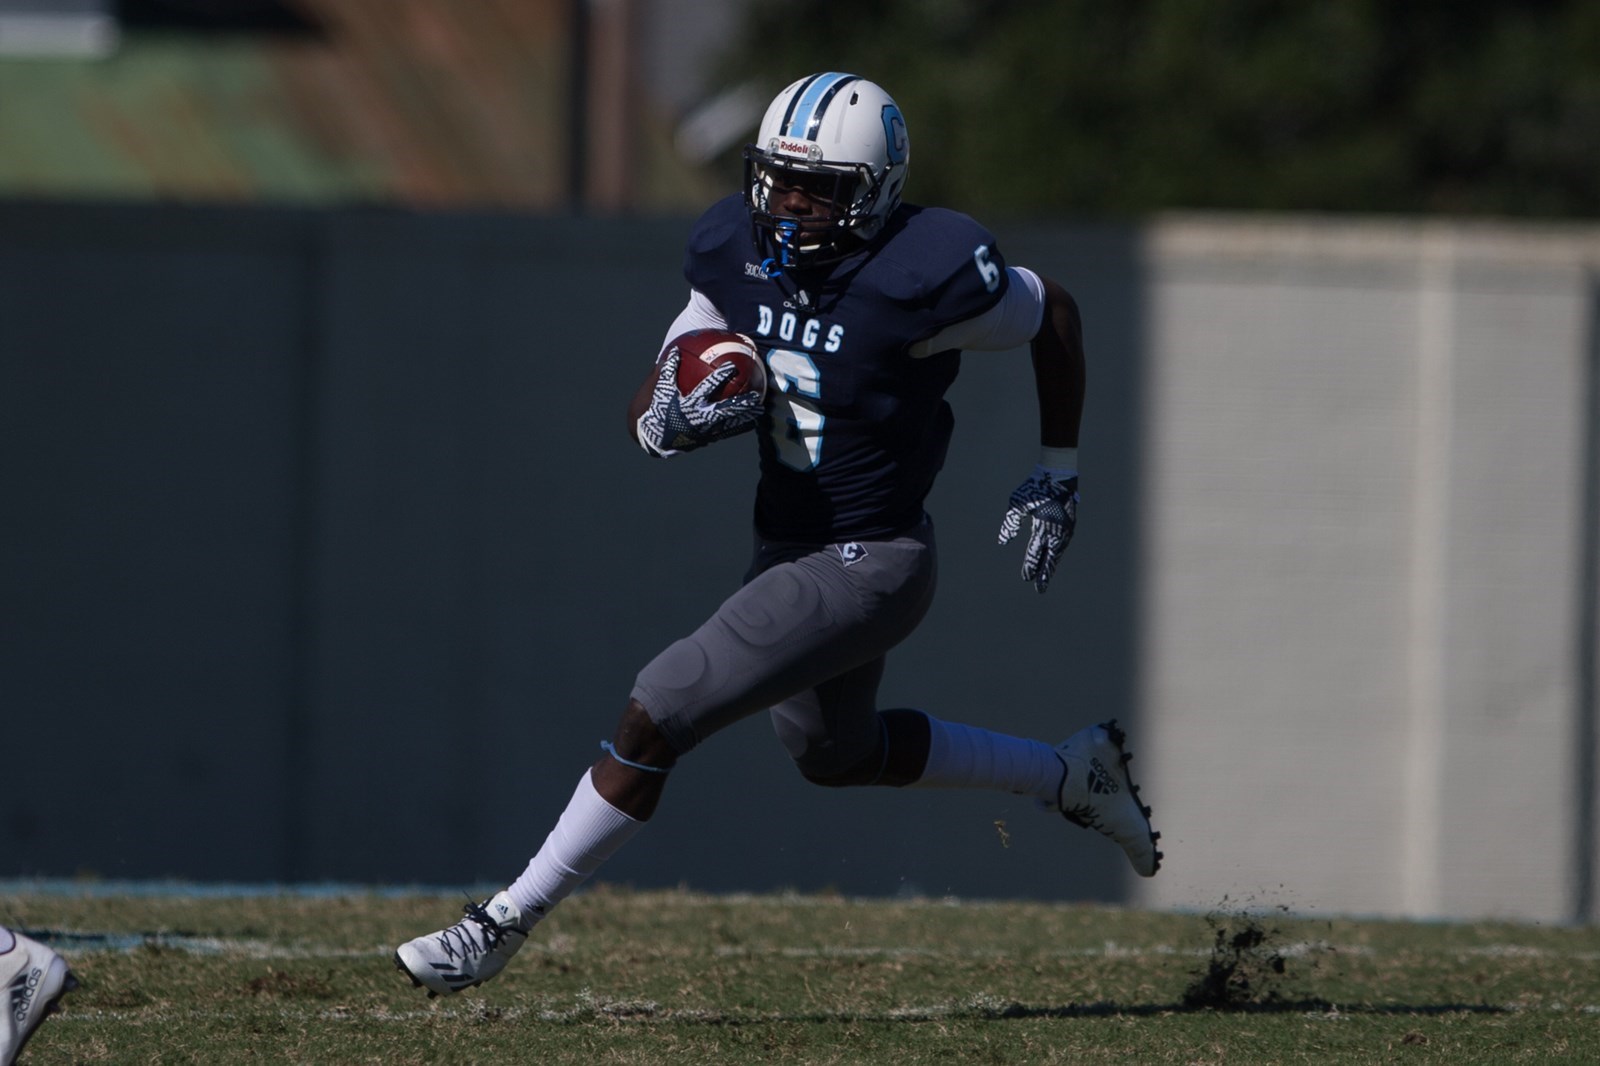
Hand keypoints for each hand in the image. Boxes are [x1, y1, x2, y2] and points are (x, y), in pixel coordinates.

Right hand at [635, 349, 763, 456]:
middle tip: (756, 395)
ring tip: (761, 409)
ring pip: (730, 423)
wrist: (655, 439)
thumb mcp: (660, 390)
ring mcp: (706, 430)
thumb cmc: (656, 411)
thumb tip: (674, 350)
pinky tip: (752, 422)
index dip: (719, 378)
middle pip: (726, 410)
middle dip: (741, 403)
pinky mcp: (708, 438)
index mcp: (689, 404)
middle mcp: (700, 418)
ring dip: (746, 416)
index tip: (731, 366)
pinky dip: (740, 427)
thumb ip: (667, 370)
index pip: (707, 388)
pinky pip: (727, 432)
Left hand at [997, 466, 1078, 592]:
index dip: (1030, 567)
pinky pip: (1062, 545)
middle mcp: (1057, 532)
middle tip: (1040, 590)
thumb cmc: (1035, 488)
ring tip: (1046, 576)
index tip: (1025, 578)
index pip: (1035, 554)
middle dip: (1044, 574)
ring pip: (1058, 553)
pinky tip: (1053, 557)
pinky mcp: (1070, 525)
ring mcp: (1066, 530)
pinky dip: (1057, 554)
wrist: (1058, 475)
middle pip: (1050, 559)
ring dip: (1051, 565)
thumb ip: (1010, 523)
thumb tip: (1002, 541)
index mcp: (1043, 528)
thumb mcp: (1017, 503)